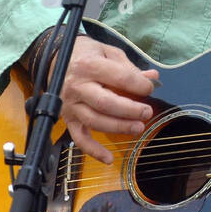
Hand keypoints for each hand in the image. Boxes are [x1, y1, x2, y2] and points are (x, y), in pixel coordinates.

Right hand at [47, 34, 158, 163]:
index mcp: (89, 65)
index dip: (139, 84)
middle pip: (106, 103)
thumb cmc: (87, 54)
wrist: (57, 57)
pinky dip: (93, 150)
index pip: (119, 78)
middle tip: (147, 112)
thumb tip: (152, 77)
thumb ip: (129, 67)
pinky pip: (79, 138)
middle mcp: (77, 86)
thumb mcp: (109, 52)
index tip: (150, 88)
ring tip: (138, 127)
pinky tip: (108, 158)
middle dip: (130, 110)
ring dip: (118, 127)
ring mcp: (71, 104)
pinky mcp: (68, 118)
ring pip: (95, 121)